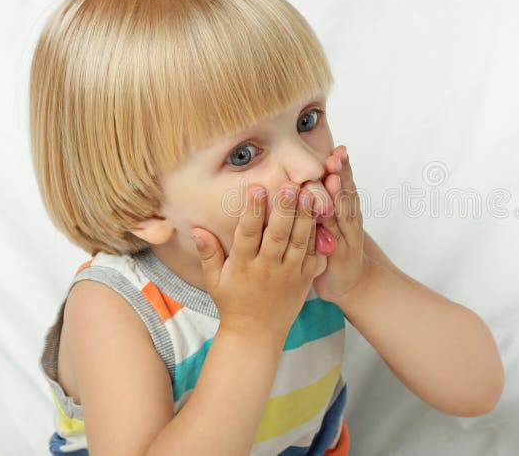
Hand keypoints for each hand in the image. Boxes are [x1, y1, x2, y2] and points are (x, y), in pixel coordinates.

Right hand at [190, 182, 319, 337]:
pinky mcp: (305, 279)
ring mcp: (289, 274)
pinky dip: (317, 235)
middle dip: (285, 208)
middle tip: (291, 185)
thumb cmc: (233, 303)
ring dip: (305, 216)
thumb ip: (208, 253)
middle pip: (278, 234)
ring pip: (299, 241)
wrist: (256, 333)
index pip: (248, 234)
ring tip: (310, 193)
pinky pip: (313, 255)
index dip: (252, 211)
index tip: (256, 188)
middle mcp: (268, 268)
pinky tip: (321, 215)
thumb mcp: (214, 280)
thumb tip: (197, 229)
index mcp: (244, 265)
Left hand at [313, 145, 372, 302]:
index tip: (339, 148)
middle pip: (347, 193)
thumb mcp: (326, 221)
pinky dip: (333, 228)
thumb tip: (306, 177)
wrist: (349, 281)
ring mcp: (349, 237)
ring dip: (340, 197)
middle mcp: (350, 220)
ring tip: (333, 180)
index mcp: (345, 209)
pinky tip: (326, 217)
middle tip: (336, 156)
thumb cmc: (332, 247)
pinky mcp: (343, 255)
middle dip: (343, 175)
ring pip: (345, 214)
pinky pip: (336, 239)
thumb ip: (320, 201)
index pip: (345, 183)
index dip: (343, 166)